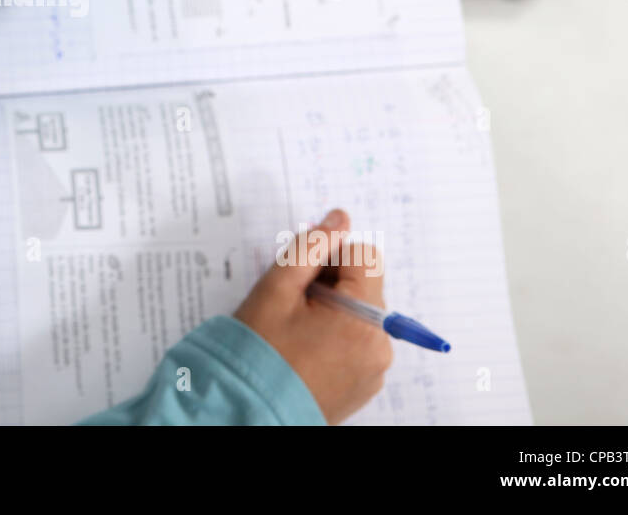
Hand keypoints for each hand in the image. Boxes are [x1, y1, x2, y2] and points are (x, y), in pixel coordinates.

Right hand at [232, 208, 392, 423]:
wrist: (248, 410)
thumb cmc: (259, 351)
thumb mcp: (277, 289)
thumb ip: (309, 246)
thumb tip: (338, 218)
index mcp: (364, 318)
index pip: (363, 255)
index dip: (330, 255)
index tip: (301, 276)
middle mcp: (380, 344)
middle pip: (365, 284)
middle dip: (331, 282)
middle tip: (294, 303)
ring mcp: (376, 368)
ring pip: (361, 312)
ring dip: (333, 308)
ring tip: (297, 329)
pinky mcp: (366, 383)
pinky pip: (359, 341)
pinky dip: (336, 335)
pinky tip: (305, 348)